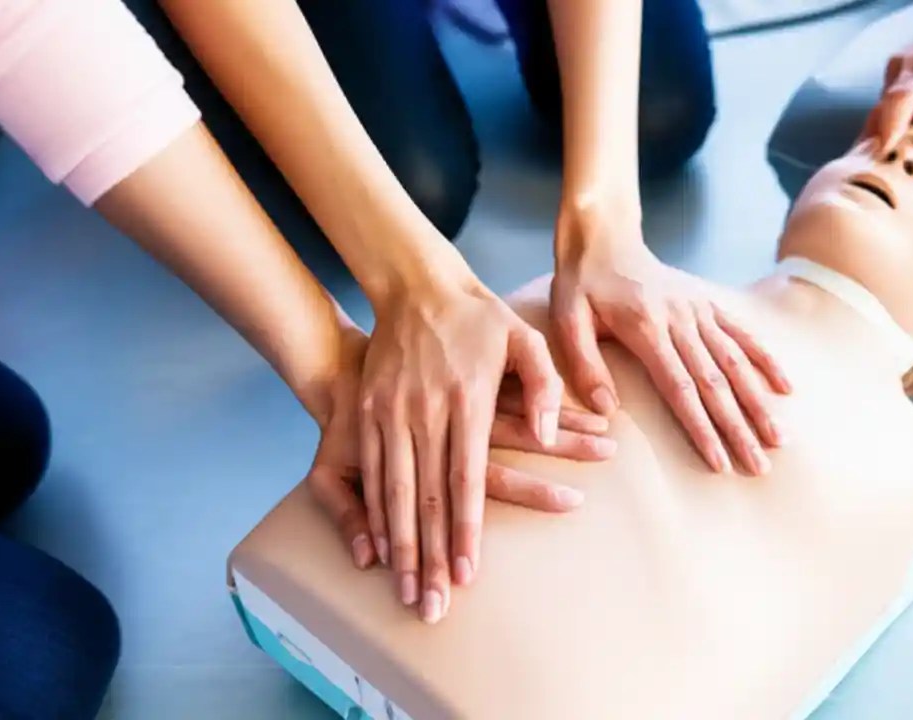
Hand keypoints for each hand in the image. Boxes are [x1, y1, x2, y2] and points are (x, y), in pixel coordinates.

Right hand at [358, 281, 564, 622]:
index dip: (467, 528)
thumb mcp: (525, 337)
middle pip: (427, 497)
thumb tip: (541, 434)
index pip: (468, 477)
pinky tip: (379, 551)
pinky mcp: (370, 411)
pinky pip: (372, 474)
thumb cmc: (480, 317)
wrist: (416, 286)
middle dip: (431, 556)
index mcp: (466, 397)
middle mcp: (425, 410)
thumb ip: (542, 384)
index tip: (469, 571)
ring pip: (394, 493)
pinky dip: (373, 515)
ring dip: (400, 547)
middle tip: (435, 604)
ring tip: (408, 589)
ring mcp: (391, 411)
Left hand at [551, 208, 790, 476]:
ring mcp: (699, 310)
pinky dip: (765, 360)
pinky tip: (785, 387)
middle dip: (740, 428)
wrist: (604, 236)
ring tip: (779, 438)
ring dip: (759, 402)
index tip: (720, 462)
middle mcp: (681, 320)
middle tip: (760, 466)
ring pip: (736, 363)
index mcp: (647, 329)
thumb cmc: (581, 284)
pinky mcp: (708, 303)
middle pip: (716, 384)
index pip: (681, 389)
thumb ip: (586, 365)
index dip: (702, 427)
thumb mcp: (567, 320)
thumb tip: (607, 410)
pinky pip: (742, 333)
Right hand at [864, 19, 912, 163]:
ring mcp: (910, 62)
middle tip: (882, 156)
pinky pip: (882, 99)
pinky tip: (885, 141)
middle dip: (889, 129)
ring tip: (876, 157)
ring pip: (886, 100)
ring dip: (878, 131)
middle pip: (903, 98)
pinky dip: (880, 122)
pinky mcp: (894, 64)